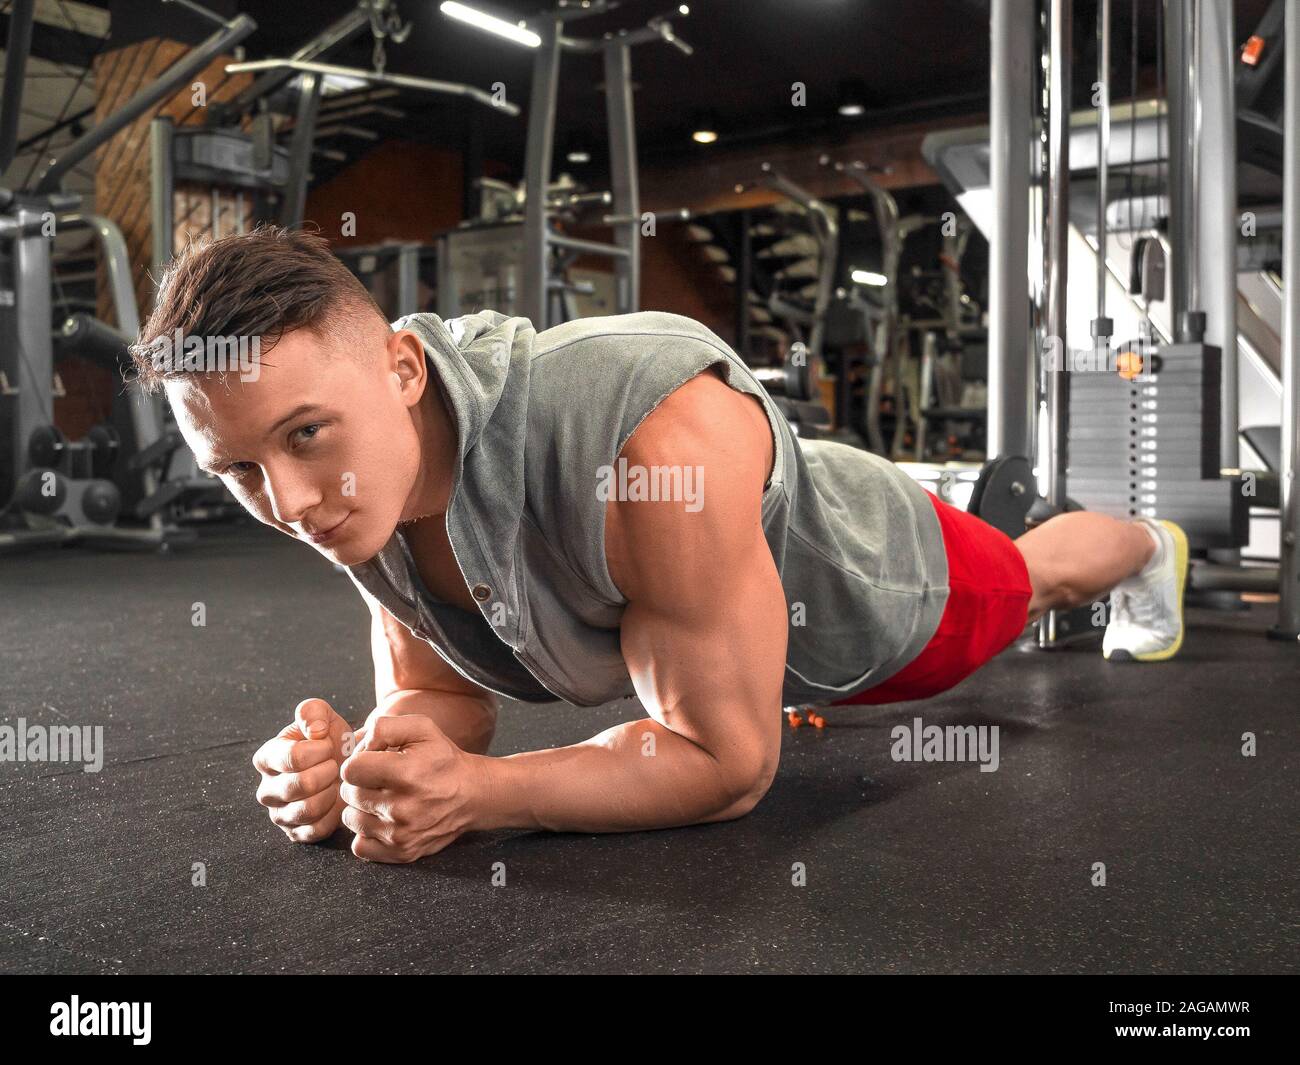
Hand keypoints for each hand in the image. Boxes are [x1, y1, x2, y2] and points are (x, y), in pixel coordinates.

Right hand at [253, 697, 354, 842]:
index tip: (328, 745)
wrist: (347, 767)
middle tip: (335, 765)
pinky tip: (336, 800)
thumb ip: (313, 712)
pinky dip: (333, 815)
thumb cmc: (330, 741)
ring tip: (336, 781)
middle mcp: (266, 790)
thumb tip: (314, 731)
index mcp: (267, 758)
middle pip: (299, 785)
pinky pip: (316, 830)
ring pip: (307, 810)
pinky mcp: (296, 833)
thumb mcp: (323, 717)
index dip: (319, 750)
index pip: (292, 757)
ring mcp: (279, 814)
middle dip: (327, 772)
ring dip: (331, 792)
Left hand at [339, 714, 479, 862]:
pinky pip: (360, 846)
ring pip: (350, 820)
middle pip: (349, 794)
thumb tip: (357, 745)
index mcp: (406, 774)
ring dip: (361, 807)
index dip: (358, 761)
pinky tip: (381, 820)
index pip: (351, 770)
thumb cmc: (443, 759)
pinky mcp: (402, 852)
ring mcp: (401, 834)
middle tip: (377, 779)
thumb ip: (384, 727)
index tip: (372, 761)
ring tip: (380, 798)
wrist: (473, 794)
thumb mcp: (421, 727)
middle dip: (358, 783)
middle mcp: (402, 808)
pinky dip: (366, 833)